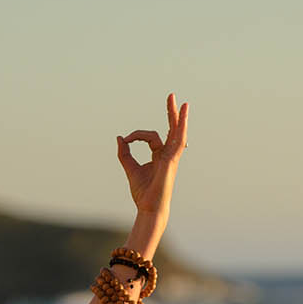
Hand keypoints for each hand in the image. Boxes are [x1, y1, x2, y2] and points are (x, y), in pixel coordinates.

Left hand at [116, 93, 190, 220]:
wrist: (148, 208)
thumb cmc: (142, 193)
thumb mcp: (130, 168)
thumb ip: (124, 153)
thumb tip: (120, 137)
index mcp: (159, 156)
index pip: (151, 136)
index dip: (136, 135)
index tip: (126, 140)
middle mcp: (168, 155)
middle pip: (172, 130)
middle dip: (171, 113)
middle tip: (171, 96)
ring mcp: (171, 158)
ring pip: (178, 134)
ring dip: (180, 118)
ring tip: (182, 103)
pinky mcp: (171, 162)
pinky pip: (178, 143)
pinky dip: (180, 131)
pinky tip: (182, 120)